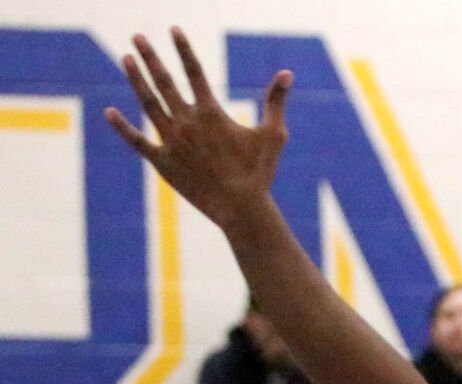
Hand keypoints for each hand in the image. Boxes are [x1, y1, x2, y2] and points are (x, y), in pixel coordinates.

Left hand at [104, 29, 291, 232]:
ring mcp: (172, 142)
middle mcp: (187, 122)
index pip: (194, 71)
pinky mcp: (163, 163)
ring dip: (136, 80)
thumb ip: (275, 101)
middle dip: (150, 57)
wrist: (241, 209)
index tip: (173, 30)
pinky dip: (122, 128)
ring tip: (126, 60)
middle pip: (164, 81)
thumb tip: (287, 73)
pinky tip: (108, 112)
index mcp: (210, 112)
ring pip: (148, 104)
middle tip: (137, 37)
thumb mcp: (273, 134)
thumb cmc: (259, 173)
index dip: (183, 48)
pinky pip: (138, 142)